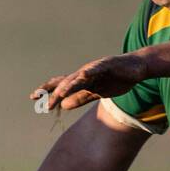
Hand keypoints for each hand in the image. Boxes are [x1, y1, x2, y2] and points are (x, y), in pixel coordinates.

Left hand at [34, 53, 149, 111]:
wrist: (136, 69)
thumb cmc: (115, 80)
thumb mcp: (96, 93)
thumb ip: (80, 98)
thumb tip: (63, 106)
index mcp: (81, 80)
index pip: (60, 85)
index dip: (47, 91)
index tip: (33, 98)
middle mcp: (85, 73)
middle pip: (66, 82)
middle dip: (54, 92)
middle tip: (43, 103)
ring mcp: (95, 68)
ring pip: (79, 77)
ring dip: (69, 85)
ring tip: (59, 94)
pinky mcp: (108, 64)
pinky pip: (97, 68)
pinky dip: (90, 71)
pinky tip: (84, 75)